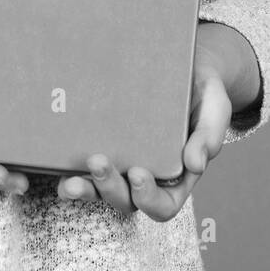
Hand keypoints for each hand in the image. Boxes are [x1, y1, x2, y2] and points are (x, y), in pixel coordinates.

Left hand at [55, 32, 238, 219]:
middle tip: (97, 161)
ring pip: (98, 189)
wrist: (185, 65)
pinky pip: (80, 165)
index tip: (139, 173)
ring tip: (69, 177)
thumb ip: (209, 136)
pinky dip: (67, 168)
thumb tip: (195, 164)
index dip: (148, 199)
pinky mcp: (100, 143)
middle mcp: (145, 177)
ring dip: (83, 188)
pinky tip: (54, 159)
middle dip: (108, 188)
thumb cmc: (202, 91)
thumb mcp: (214, 108)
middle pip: (125, 201)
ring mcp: (121, 163)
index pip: (163, 206)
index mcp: (176, 177)